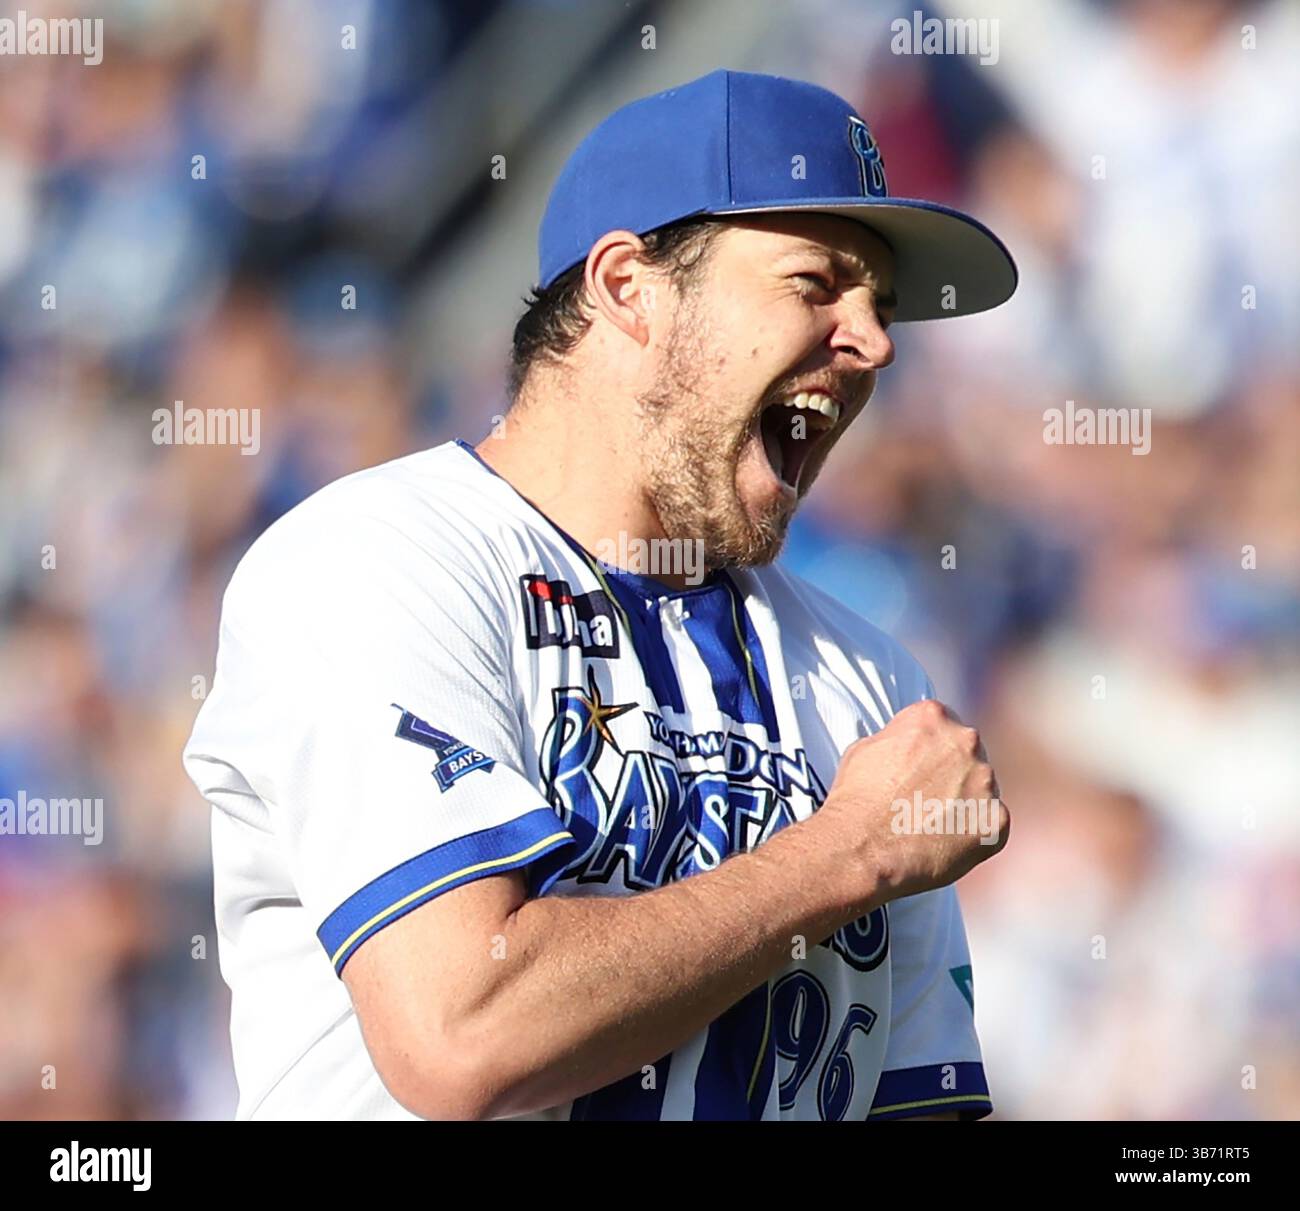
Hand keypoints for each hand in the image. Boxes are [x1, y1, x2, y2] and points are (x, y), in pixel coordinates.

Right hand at [816, 699, 1008, 905]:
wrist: (863, 848)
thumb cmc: (856, 799)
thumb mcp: (865, 747)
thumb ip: (898, 738)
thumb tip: (907, 746)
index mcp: (933, 716)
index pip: (943, 723)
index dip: (928, 747)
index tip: (918, 766)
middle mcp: (966, 741)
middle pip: (967, 751)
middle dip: (951, 770)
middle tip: (925, 796)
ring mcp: (986, 781)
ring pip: (981, 787)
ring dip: (964, 800)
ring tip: (930, 823)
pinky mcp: (996, 819)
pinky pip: (990, 822)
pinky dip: (973, 832)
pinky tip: (943, 841)